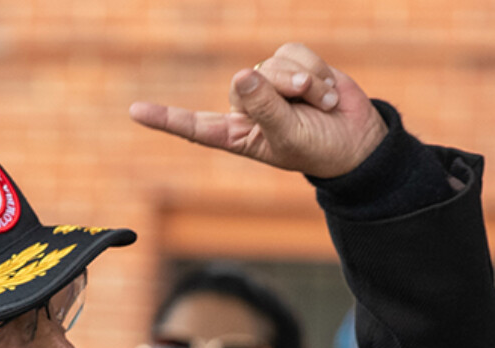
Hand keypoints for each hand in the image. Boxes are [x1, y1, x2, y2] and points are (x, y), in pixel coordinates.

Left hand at [129, 42, 388, 178]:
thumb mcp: (290, 137)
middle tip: (308, 109)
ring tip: (321, 105)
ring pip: (271, 64)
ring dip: (304, 82)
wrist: (358, 140)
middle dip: (280, 91)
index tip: (135, 112)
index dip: (167, 118)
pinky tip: (327, 91)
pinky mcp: (290, 63)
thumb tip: (242, 74)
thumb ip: (266, 108)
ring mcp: (269, 83)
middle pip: (244, 83)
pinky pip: (293, 52)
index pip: (196, 126)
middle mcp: (248, 106)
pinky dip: (315, 70)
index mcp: (238, 134)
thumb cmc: (321, 150)